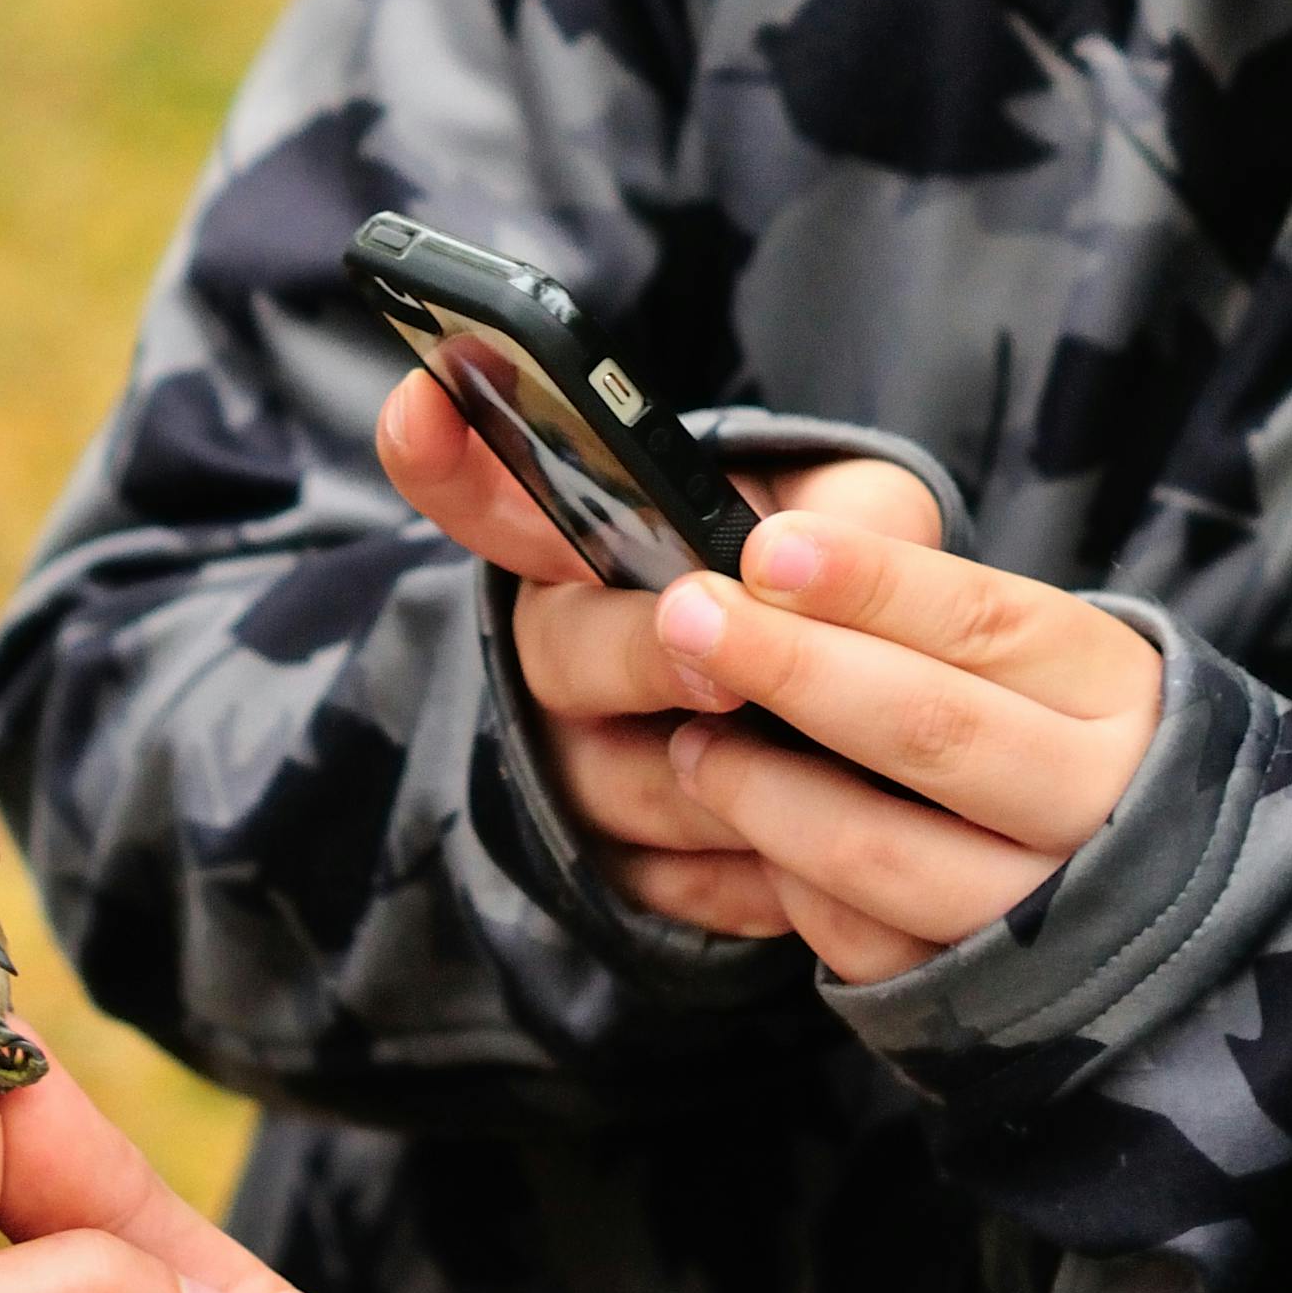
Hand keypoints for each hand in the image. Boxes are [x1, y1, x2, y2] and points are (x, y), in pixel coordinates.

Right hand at [377, 367, 943, 939]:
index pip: (482, 490)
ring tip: (828, 778)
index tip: (423, 407)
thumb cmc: (837, 590)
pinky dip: (752, 878)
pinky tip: (824, 856)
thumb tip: (821, 562)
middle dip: (644, 658)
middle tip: (727, 674)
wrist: (868, 724)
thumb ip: (856, 516)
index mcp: (594, 543)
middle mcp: (561, 649)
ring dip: (720, 784)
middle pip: (562, 655)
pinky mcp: (625, 867)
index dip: (440, 454)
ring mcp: (581, 762)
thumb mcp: (860, 521)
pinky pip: (669, 885)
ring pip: (616, 783)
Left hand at [653, 510, 1162, 982]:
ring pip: (879, 849)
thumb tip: (774, 561)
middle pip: (929, 728)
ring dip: (762, 790)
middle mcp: (1096, 800)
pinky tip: (745, 828)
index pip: (985, 621)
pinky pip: (860, 939)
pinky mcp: (978, 987)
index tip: (765, 549)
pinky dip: (788, 881)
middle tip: (686, 619)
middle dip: (791, 667)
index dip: (870, 582)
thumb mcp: (1025, 654)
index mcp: (1114, 688)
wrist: (1143, 884)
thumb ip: (917, 608)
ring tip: (689, 743)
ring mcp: (1041, 906)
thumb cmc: (1044, 728)